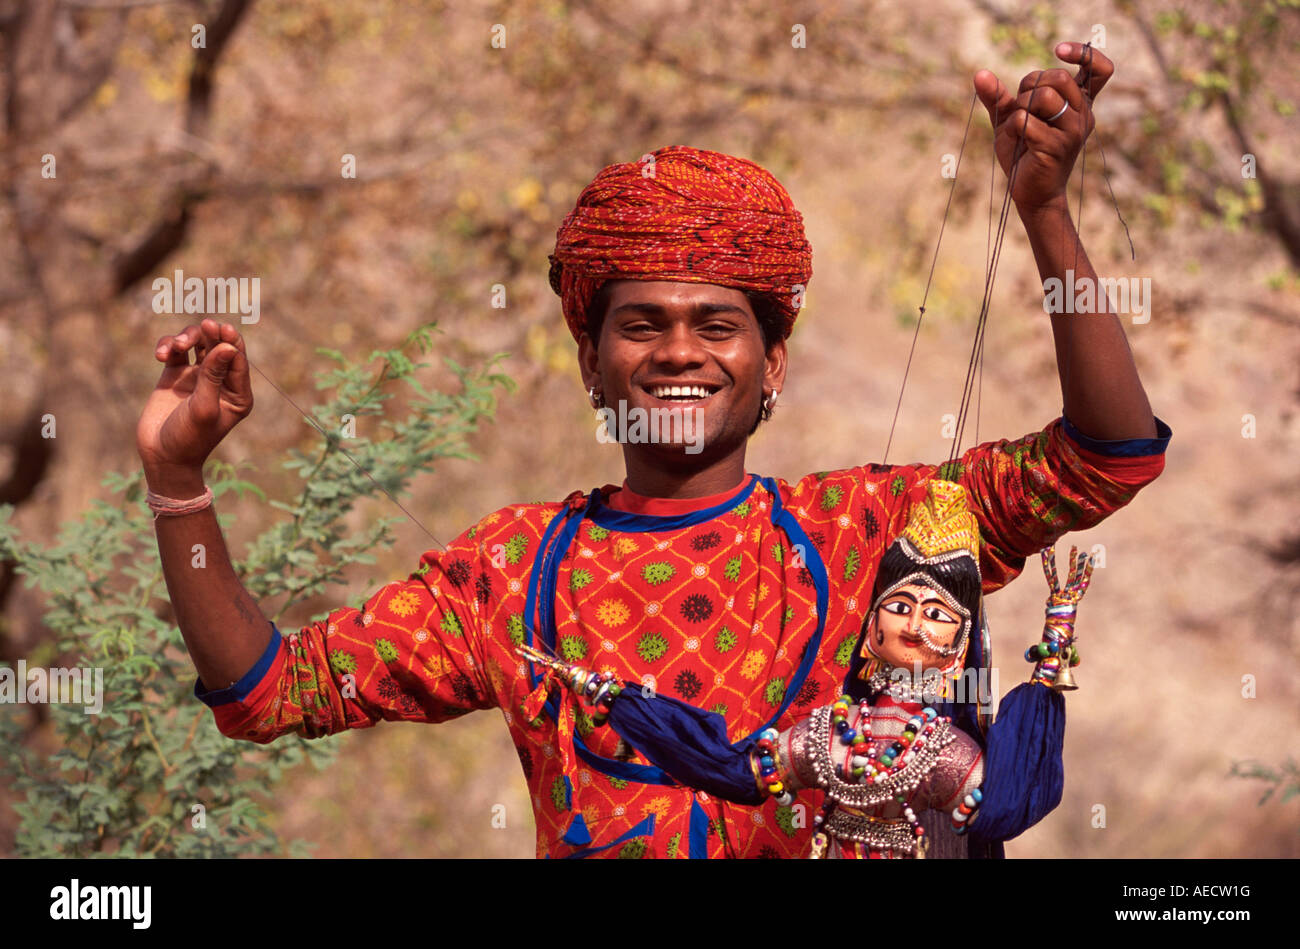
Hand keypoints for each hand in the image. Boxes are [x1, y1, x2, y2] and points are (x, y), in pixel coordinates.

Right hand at [137, 319, 252, 480]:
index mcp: (238, 394)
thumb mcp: (203, 407)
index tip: (222, 328)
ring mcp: (197, 377)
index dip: (231, 340)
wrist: (161, 456)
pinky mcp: (174, 375)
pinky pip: (176, 351)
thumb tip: (228, 347)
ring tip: (176, 347)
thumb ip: (213, 376)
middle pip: (219, 346)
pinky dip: (169, 346)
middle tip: (204, 326)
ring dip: (188, 338)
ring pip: (197, 344)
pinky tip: (162, 354)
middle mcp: (220, 382)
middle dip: (211, 334)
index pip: (238, 360)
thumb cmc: (189, 438)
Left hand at [973, 42, 1113, 212]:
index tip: (1058, 50)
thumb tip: (980, 74)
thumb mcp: (1011, 118)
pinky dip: (1012, 127)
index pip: (1100, 69)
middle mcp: (1084, 115)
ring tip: (1019, 127)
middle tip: (1022, 107)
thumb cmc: (1024, 152)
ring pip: (1042, 96)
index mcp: (1080, 104)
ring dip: (1019, 108)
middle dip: (1029, 86)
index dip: (1084, 53)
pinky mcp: (1056, 147)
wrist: (1028, 192)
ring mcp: (1073, 131)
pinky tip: (1018, 142)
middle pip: (1057, 77)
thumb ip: (998, 97)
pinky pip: (1025, 121)